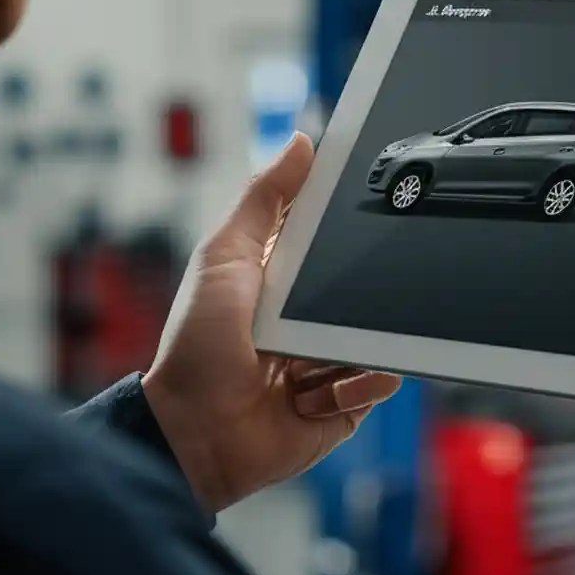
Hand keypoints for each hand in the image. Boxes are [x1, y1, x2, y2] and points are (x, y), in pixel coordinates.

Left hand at [143, 133, 401, 511]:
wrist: (196, 433)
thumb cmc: (197, 346)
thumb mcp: (224, 257)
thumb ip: (263, 199)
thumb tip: (301, 141)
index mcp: (283, 281)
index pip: (332, 244)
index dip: (352, 228)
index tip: (378, 208)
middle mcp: (308, 322)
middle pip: (364, 290)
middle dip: (367, 291)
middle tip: (358, 291)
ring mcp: (326, 365)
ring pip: (377, 338)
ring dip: (358, 343)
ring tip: (324, 355)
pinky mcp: (341, 406)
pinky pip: (377, 384)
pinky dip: (363, 384)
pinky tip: (334, 386)